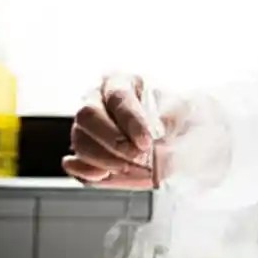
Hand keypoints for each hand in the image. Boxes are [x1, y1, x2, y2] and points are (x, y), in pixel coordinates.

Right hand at [61, 73, 181, 188]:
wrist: (174, 135)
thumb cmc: (175, 115)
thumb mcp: (183, 108)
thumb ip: (173, 119)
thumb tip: (160, 136)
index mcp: (120, 82)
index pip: (118, 98)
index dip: (131, 121)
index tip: (146, 141)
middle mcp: (96, 100)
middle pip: (88, 116)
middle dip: (113, 140)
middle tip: (137, 155)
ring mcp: (85, 127)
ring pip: (80, 140)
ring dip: (104, 159)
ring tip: (128, 166)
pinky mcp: (83, 153)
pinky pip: (74, 164)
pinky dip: (86, 172)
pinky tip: (103, 175)